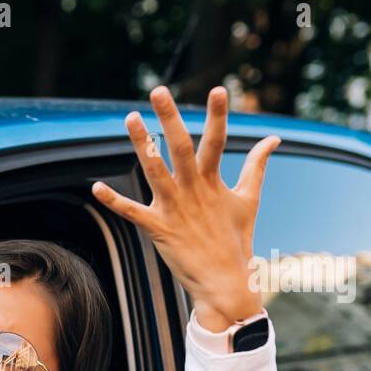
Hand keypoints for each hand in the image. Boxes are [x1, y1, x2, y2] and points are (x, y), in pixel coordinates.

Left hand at [91, 85, 279, 331]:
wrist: (226, 282)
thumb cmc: (236, 239)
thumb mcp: (249, 199)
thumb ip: (258, 166)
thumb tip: (273, 139)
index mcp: (213, 181)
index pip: (217, 141)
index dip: (217, 115)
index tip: (217, 88)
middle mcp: (193, 190)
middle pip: (181, 147)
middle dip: (170, 118)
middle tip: (158, 90)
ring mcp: (175, 209)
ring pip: (155, 170)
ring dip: (142, 144)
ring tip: (131, 118)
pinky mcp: (159, 229)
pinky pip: (132, 212)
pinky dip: (114, 201)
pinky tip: (96, 187)